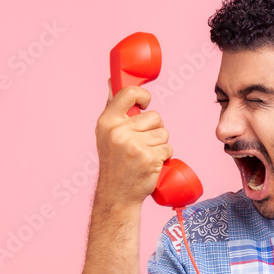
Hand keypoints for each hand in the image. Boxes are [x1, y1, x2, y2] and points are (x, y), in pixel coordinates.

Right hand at [94, 79, 172, 206]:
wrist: (117, 194)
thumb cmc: (114, 161)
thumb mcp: (105, 132)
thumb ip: (112, 106)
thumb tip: (112, 79)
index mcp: (107, 122)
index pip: (129, 93)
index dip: (142, 95)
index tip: (145, 102)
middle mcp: (118, 132)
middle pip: (155, 116)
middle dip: (154, 129)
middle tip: (142, 143)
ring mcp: (134, 145)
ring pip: (164, 133)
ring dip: (160, 144)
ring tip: (145, 154)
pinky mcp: (149, 158)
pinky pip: (168, 148)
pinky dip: (164, 156)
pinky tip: (151, 164)